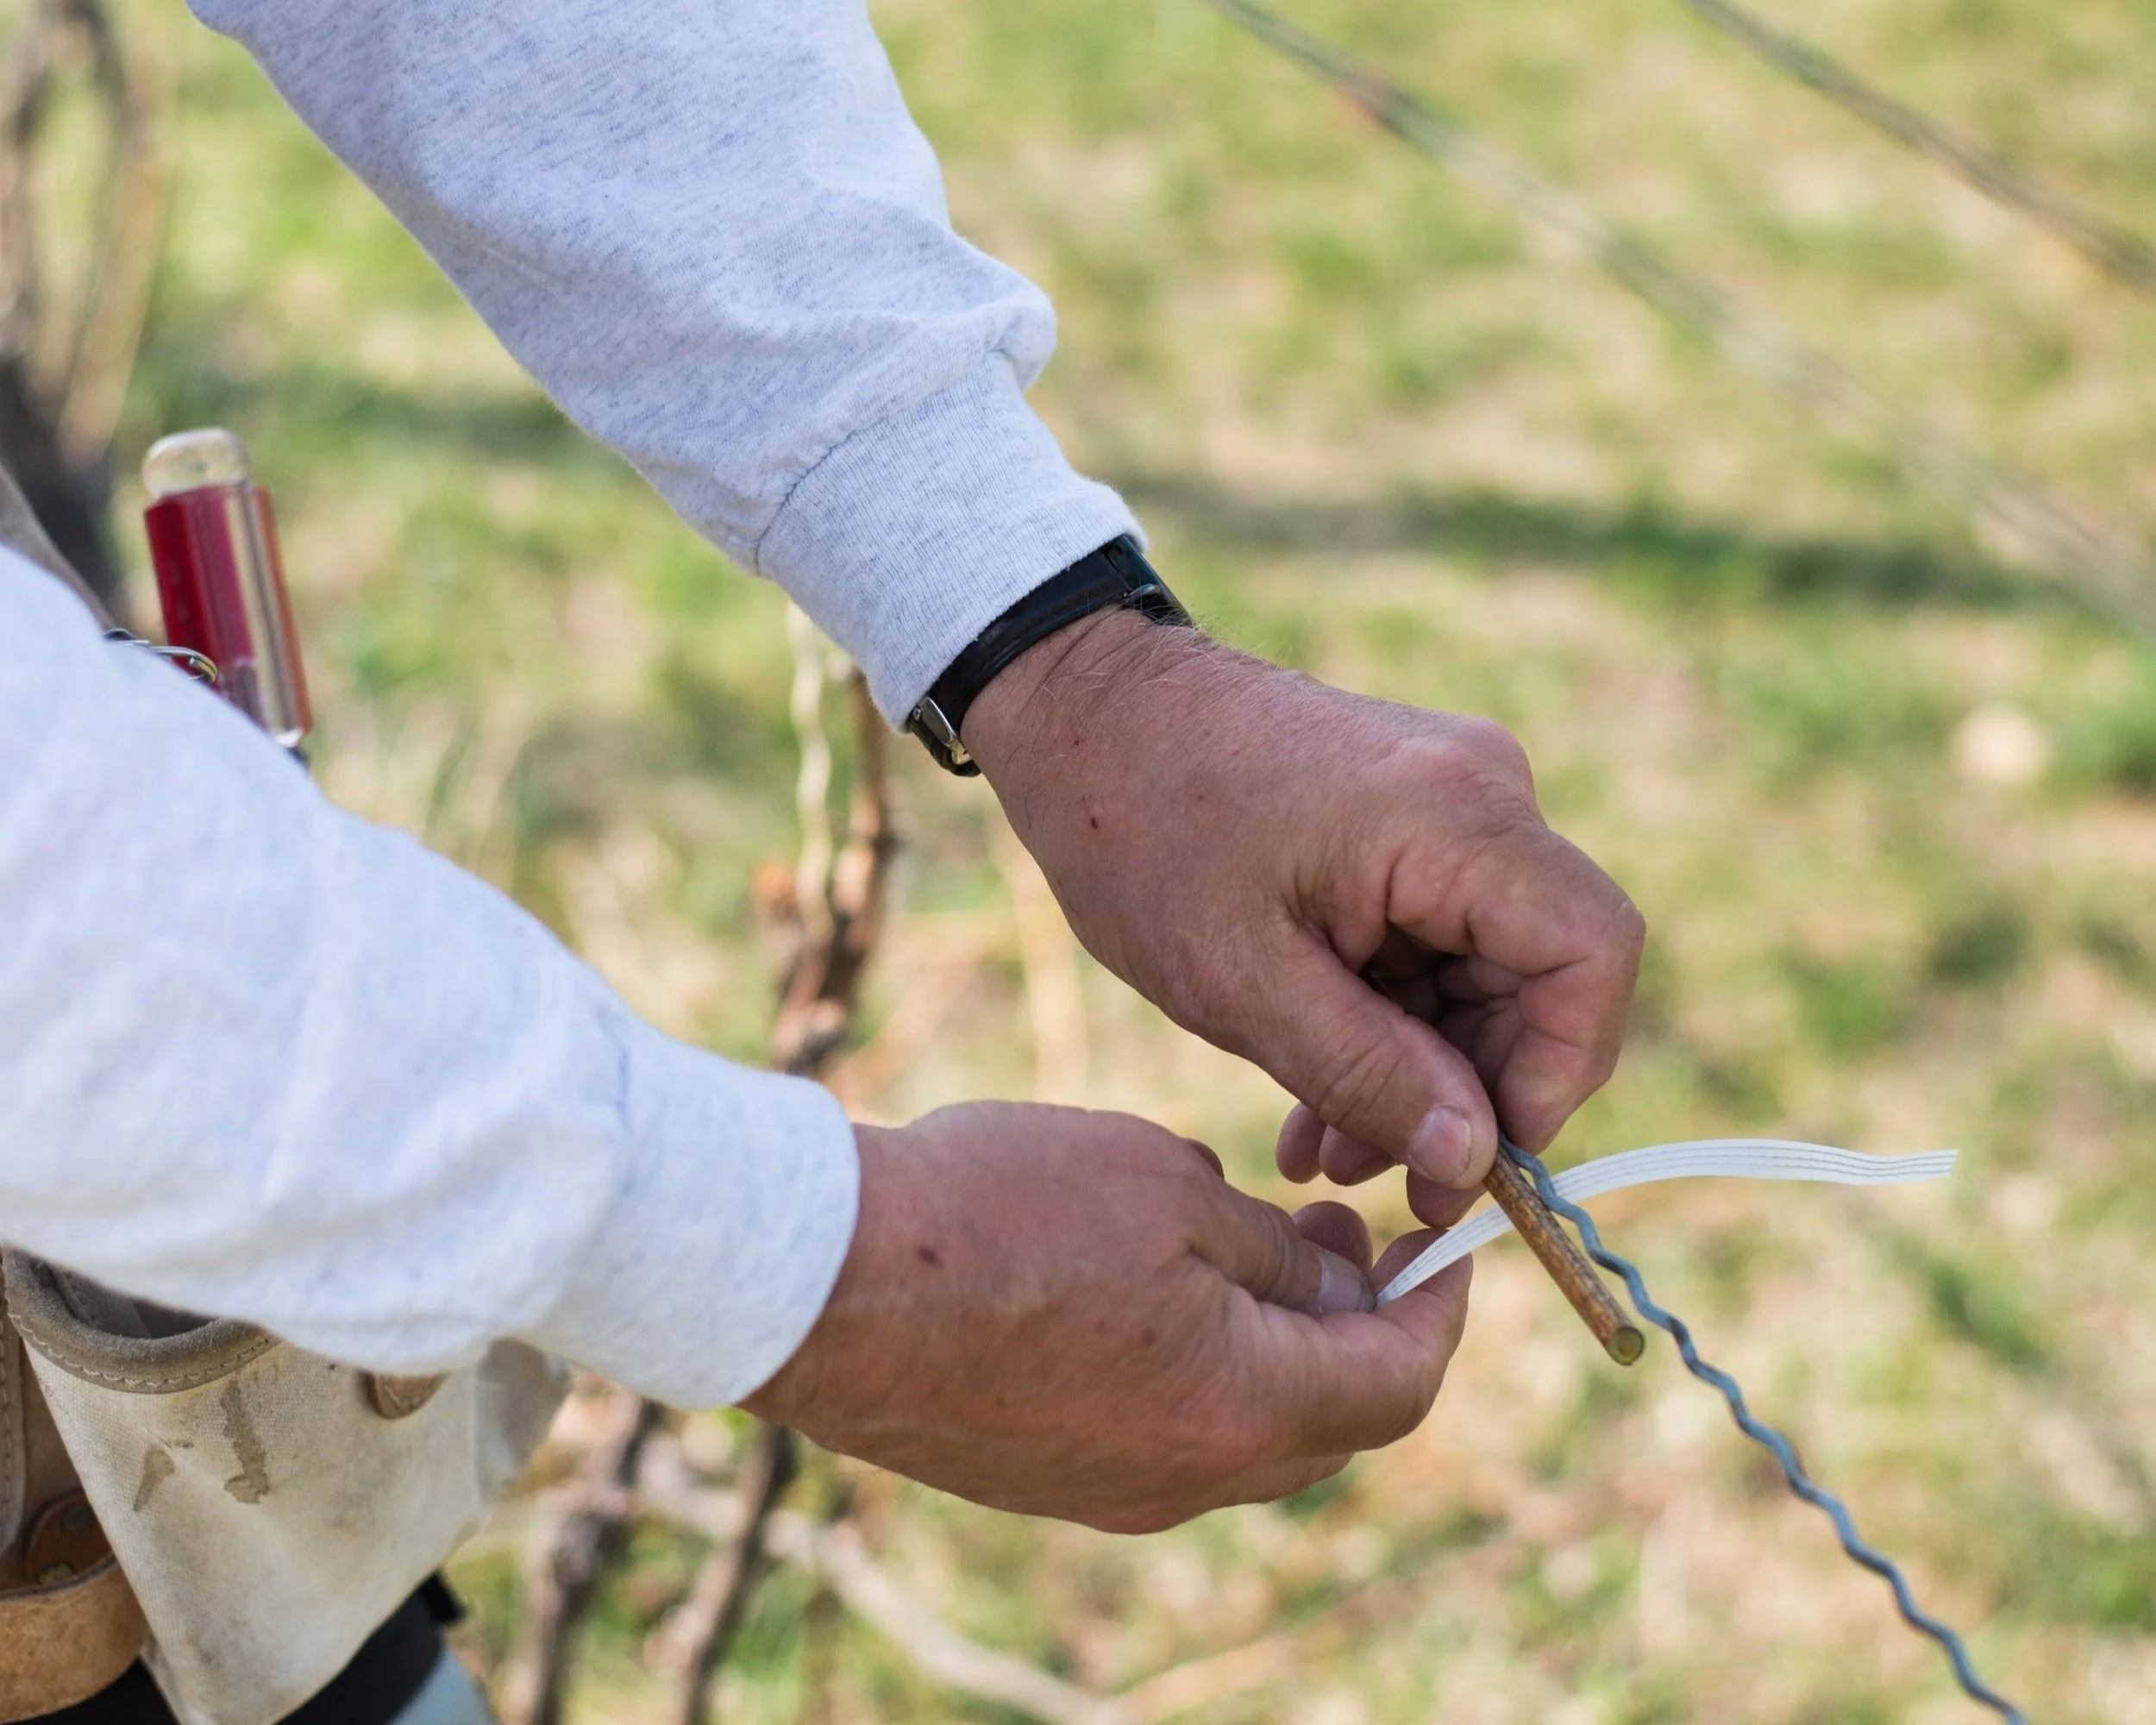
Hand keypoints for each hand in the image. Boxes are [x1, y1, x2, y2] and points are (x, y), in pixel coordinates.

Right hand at [744, 1103, 1468, 1531]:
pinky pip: (1163, 1433)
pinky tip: (1147, 1280)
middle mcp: (1186, 1479)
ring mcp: (1107, 1491)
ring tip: (1238, 1238)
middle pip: (1328, 1423)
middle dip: (1355, 1328)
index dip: (1439, 1310)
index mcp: (1242, 1411)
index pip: (1398, 1385)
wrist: (821, 1281)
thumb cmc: (1002, 1213)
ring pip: (1243, 1429)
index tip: (1441, 1243)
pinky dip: (1196, 1367)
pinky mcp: (1043, 1478)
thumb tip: (1335, 1284)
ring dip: (1270, 1345)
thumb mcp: (1171, 1190)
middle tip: (1337, 1233)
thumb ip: (1278, 1250)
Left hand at [964, 610, 1643, 1224]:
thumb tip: (1476, 1155)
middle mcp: (1481, 791)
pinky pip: (1439, 941)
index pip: (1593, 955)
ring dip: (1419, 1072)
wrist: (1082, 711)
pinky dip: (1392, 1021)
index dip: (1558, 1071)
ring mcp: (1450, 800)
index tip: (1477, 1153)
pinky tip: (1318, 1095)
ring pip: (1488, 973)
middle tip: (1379, 1178)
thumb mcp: (1242, 982)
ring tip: (1323, 1149)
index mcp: (1456, 815)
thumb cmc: (1140, 830)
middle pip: (1543, 976)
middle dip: (1469, 1093)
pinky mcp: (1411, 821)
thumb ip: (1368, 1073)